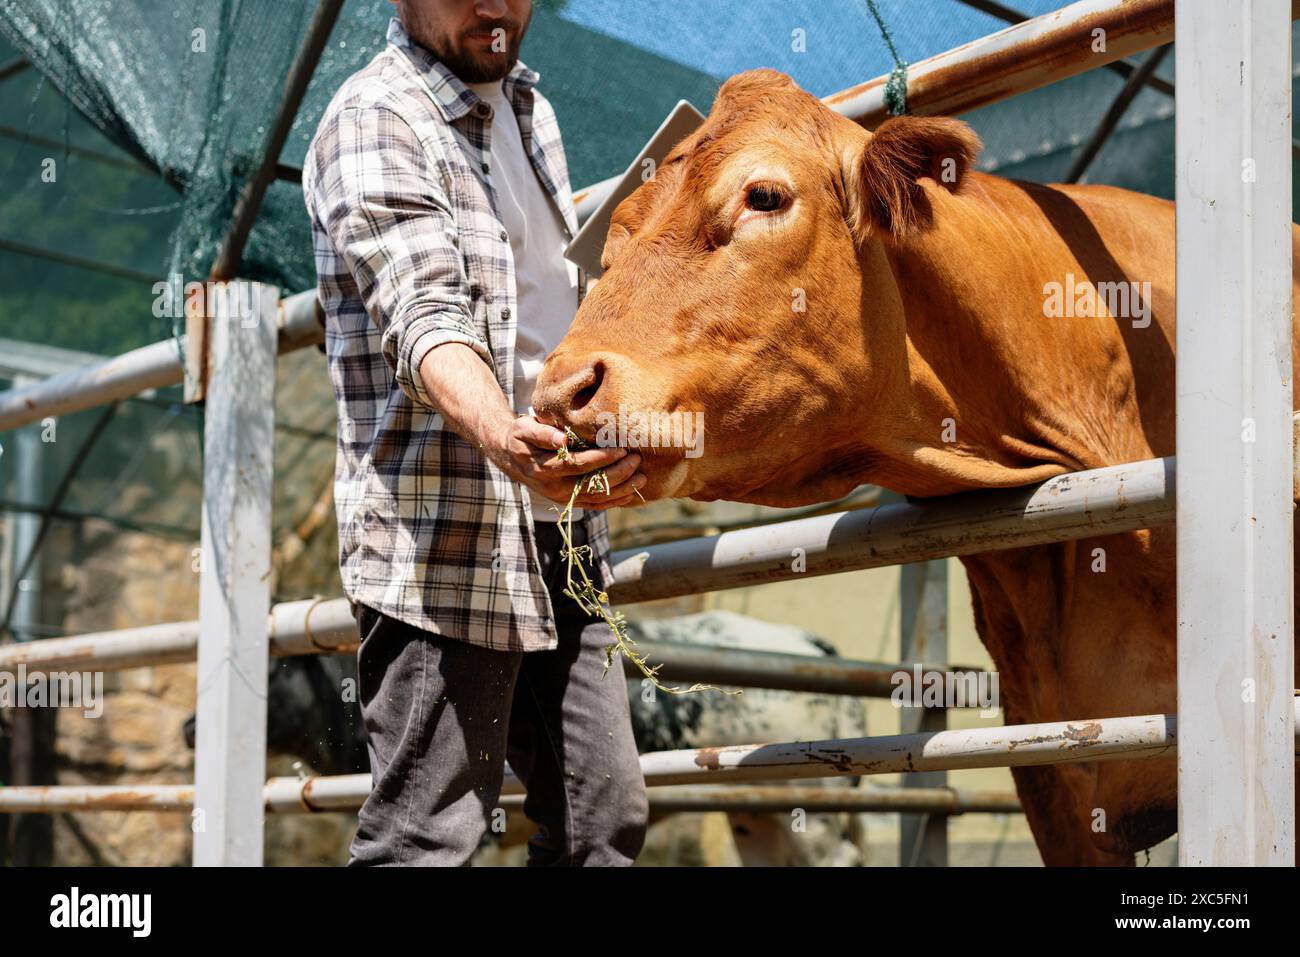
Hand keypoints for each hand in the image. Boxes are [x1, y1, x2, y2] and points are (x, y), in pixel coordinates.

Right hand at [484, 414, 646, 509]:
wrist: (512, 458)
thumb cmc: (521, 437)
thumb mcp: (524, 429)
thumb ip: (541, 433)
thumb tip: (561, 438)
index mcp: (544, 469)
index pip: (578, 465)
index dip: (600, 458)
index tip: (620, 448)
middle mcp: (554, 488)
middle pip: (591, 484)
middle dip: (618, 473)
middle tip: (637, 459)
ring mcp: (563, 498)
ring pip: (597, 498)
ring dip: (622, 490)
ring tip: (642, 478)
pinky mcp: (570, 501)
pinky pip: (595, 505)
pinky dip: (614, 502)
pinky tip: (632, 494)